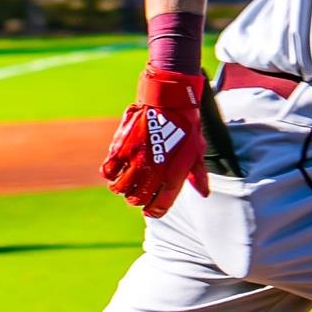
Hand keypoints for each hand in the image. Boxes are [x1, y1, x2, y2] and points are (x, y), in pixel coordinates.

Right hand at [101, 64, 210, 217]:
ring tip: (123, 182)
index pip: (159, 206)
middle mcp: (153, 172)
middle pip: (137, 199)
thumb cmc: (186, 125)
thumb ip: (198, 175)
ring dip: (121, 188)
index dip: (153, 211)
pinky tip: (114, 168)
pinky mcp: (122, 148)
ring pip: (120, 188)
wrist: (170, 101)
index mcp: (173, 176)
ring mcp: (136, 161)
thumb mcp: (197, 151)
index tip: (149, 209)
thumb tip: (203, 193)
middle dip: (136, 199)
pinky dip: (109, 173)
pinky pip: (108, 171)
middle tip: (136, 192)